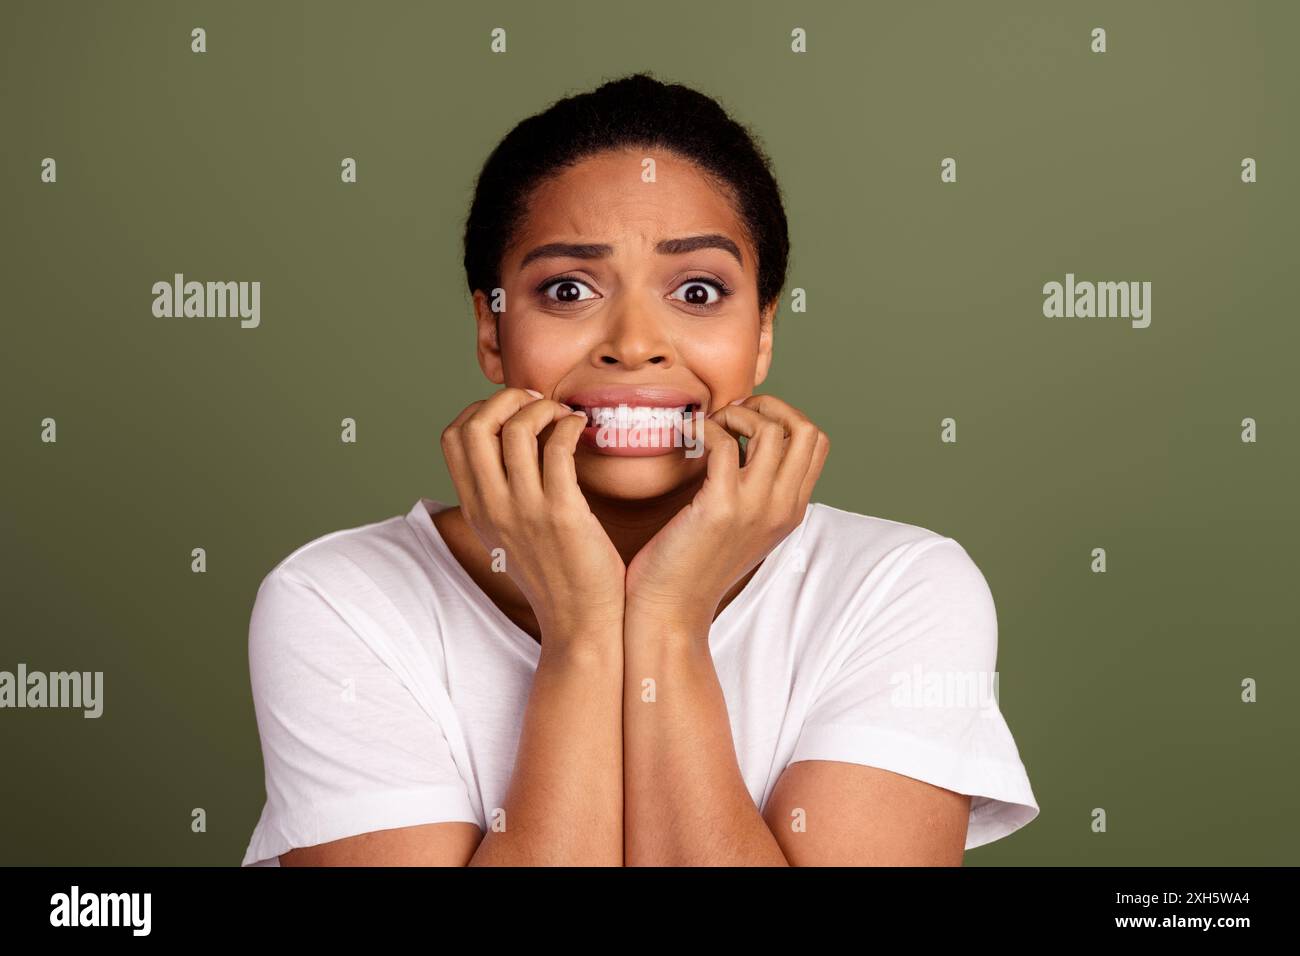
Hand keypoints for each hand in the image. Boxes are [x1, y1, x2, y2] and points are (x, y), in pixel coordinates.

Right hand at [439, 387, 626, 640]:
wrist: (579, 622)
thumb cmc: (556, 574)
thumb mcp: (509, 535)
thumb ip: (502, 494)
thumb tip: (511, 446)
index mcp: (476, 508)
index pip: (452, 437)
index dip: (479, 409)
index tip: (512, 411)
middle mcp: (493, 507)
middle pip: (475, 425)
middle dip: (506, 399)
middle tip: (536, 404)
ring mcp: (525, 510)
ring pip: (516, 430)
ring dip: (542, 409)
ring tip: (561, 416)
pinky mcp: (562, 514)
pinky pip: (558, 448)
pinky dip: (569, 425)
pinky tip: (581, 429)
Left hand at [624, 394, 829, 627]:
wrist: (672, 612)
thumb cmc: (694, 566)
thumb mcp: (741, 529)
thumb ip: (755, 494)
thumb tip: (743, 447)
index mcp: (791, 510)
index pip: (816, 443)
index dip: (785, 417)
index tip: (748, 421)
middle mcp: (782, 507)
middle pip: (807, 429)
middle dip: (770, 405)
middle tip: (733, 415)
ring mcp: (755, 508)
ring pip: (771, 430)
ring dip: (736, 415)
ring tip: (710, 429)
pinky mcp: (720, 508)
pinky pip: (725, 445)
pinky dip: (706, 430)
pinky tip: (687, 441)